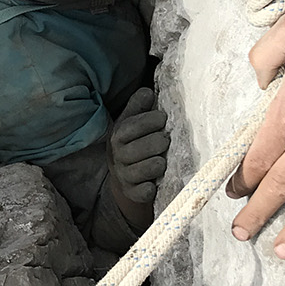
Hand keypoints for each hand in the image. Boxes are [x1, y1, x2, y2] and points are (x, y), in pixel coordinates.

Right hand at [108, 88, 170, 205]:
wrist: (125, 177)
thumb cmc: (134, 142)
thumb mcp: (132, 122)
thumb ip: (139, 106)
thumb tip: (148, 92)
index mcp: (118, 135)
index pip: (131, 127)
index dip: (149, 121)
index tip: (163, 118)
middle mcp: (118, 155)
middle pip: (137, 149)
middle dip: (156, 143)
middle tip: (166, 140)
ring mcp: (124, 175)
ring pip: (141, 170)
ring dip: (156, 164)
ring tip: (163, 161)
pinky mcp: (132, 193)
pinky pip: (142, 192)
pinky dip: (149, 188)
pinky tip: (155, 183)